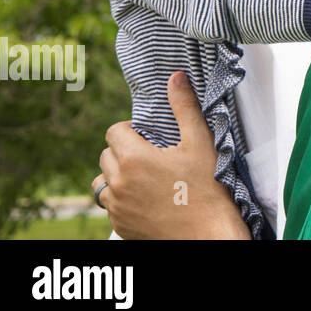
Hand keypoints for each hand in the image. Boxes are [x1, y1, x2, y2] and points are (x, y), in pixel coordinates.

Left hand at [93, 71, 248, 238]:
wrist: (208, 234)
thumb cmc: (207, 187)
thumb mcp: (200, 142)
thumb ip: (184, 107)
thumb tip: (176, 77)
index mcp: (133, 158)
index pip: (113, 132)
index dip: (131, 130)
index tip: (150, 137)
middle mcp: (118, 184)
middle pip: (106, 155)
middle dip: (124, 151)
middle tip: (151, 156)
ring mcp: (116, 208)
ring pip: (103, 183)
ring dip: (117, 176)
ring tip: (144, 178)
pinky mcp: (120, 227)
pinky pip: (110, 207)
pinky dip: (122, 199)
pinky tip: (147, 199)